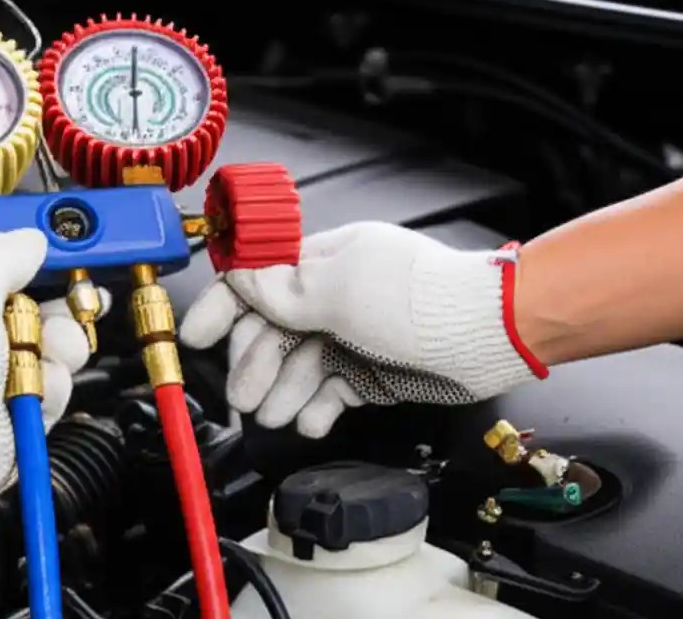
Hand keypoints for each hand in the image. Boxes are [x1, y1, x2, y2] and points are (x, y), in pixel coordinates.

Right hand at [179, 222, 545, 437]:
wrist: (486, 336)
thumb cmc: (423, 300)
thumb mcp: (340, 289)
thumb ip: (285, 290)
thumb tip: (240, 276)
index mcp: (324, 262)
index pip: (258, 281)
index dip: (224, 308)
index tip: (195, 336)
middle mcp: (335, 297)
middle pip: (273, 331)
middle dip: (252, 363)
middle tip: (241, 395)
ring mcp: (354, 336)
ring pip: (299, 367)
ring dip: (281, 391)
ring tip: (273, 414)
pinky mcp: (372, 373)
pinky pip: (330, 393)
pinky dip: (315, 408)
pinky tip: (307, 421)